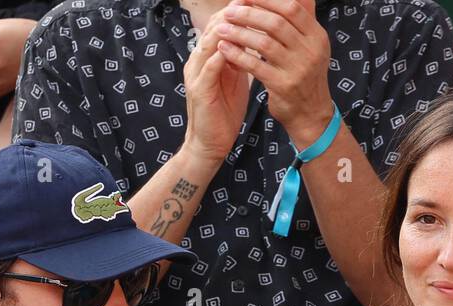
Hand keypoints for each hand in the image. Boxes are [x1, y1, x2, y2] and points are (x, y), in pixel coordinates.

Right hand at [181, 12, 250, 164]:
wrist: (210, 144)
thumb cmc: (225, 112)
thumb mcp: (235, 79)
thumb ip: (240, 58)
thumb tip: (256, 39)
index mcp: (208, 57)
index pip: (221, 25)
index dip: (237, 12)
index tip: (256, 2)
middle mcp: (198, 60)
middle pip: (213, 27)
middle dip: (233, 13)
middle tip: (251, 1)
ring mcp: (196, 74)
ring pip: (209, 43)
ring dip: (227, 29)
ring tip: (244, 17)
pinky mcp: (199, 90)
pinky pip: (209, 68)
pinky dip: (221, 56)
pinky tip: (234, 48)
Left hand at [215, 0, 334, 148]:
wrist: (311, 114)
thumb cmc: (304, 77)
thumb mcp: (310, 48)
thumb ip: (299, 24)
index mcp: (317, 37)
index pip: (291, 8)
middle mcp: (311, 51)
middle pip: (275, 23)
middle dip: (248, 14)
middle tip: (229, 11)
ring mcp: (298, 69)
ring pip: (263, 43)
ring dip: (239, 33)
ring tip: (222, 28)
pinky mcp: (283, 86)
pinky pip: (255, 65)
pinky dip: (238, 55)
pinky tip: (225, 48)